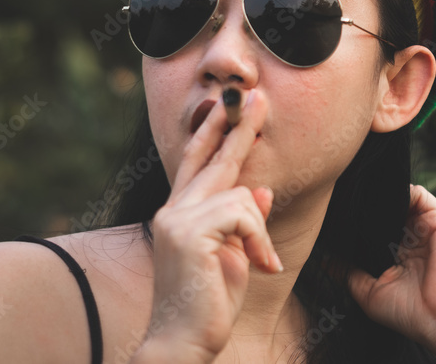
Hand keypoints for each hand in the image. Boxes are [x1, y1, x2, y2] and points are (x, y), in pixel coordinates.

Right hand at [138, 90, 281, 362]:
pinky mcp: (189, 233)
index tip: (227, 104)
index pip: (195, 162)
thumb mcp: (233, 256)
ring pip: (239, 194)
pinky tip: (261, 267)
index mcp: (179, 214)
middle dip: (239, 127)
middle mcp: (172, 210)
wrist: (182, 343)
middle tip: (259, 96)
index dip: (212, 132)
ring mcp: (177, 220)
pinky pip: (243, 214)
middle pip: (212, 158)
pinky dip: (259, 240)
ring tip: (260, 262)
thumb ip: (241, 222)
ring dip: (259, 231)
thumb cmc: (208, 304)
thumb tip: (262, 192)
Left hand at [347, 184, 435, 348]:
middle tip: (347, 201)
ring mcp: (427, 229)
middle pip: (389, 212)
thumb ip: (349, 274)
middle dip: (370, 206)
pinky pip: (420, 195)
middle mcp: (414, 240)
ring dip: (384, 196)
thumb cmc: (410, 313)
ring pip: (403, 200)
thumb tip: (325, 261)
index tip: (340, 216)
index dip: (361, 222)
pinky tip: (383, 197)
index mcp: (400, 256)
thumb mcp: (369, 294)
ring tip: (363, 195)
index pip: (378, 229)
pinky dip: (401, 191)